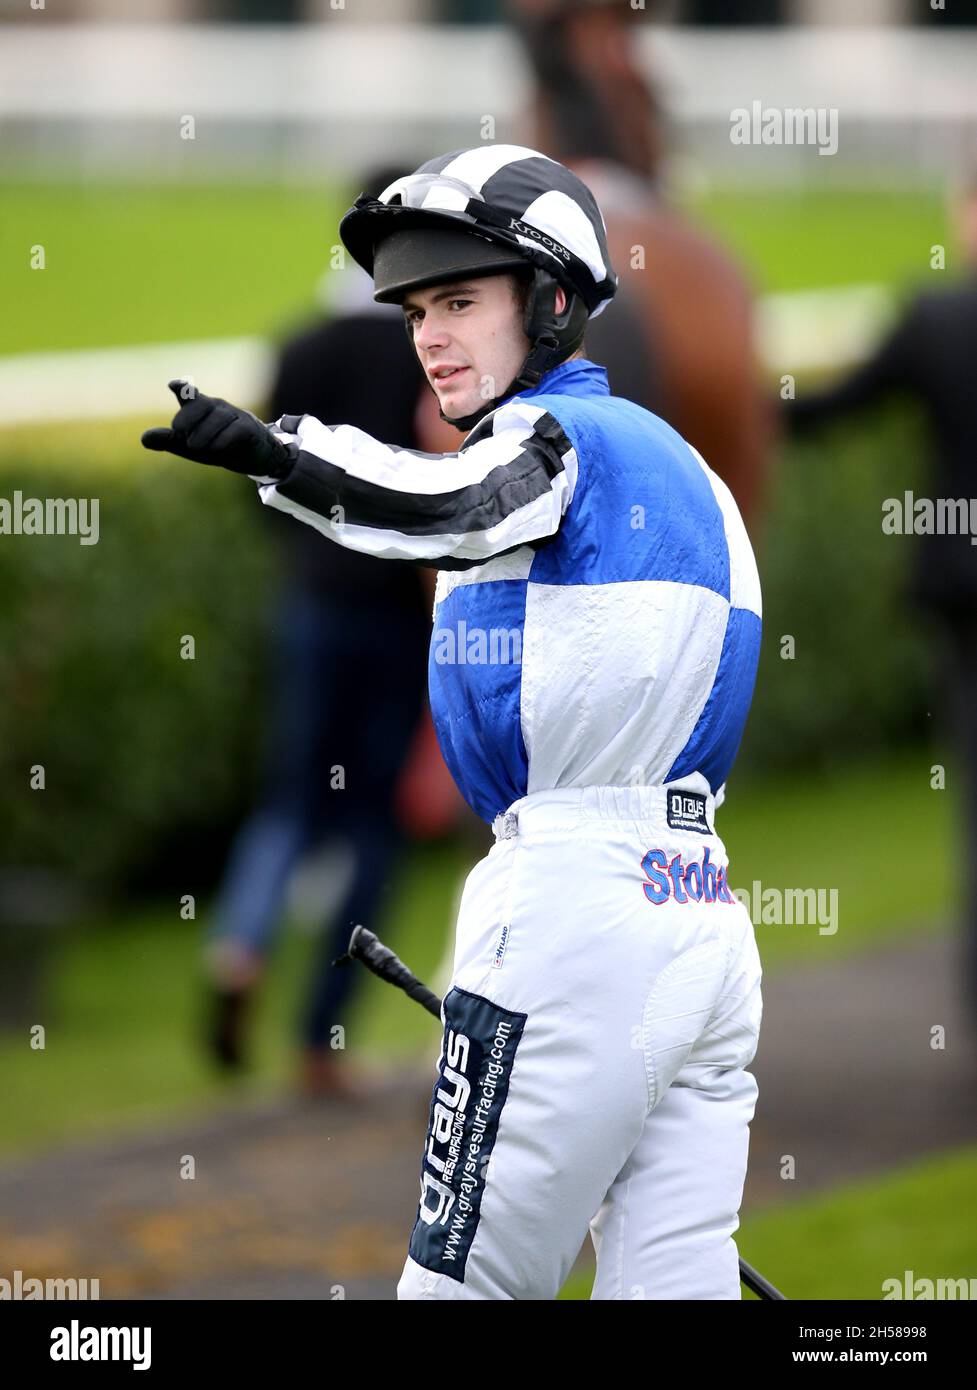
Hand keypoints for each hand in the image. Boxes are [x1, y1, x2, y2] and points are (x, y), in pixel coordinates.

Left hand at [141, 380, 294, 477]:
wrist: (252, 455)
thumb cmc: (217, 444)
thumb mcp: (189, 445)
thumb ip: (168, 440)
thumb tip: (143, 439)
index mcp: (199, 408)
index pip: (190, 394)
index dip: (183, 389)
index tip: (174, 385)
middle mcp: (216, 407)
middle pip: (201, 405)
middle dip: (188, 416)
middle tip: (178, 431)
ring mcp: (234, 416)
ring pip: (217, 419)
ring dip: (204, 433)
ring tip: (194, 446)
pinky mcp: (249, 428)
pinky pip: (236, 430)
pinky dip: (223, 440)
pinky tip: (216, 449)